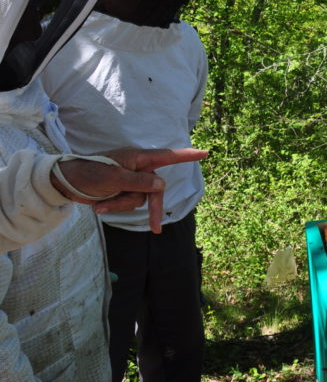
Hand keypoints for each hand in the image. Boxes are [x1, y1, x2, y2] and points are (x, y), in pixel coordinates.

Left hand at [53, 147, 208, 233]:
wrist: (65, 183)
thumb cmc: (89, 174)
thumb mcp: (115, 178)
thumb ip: (141, 182)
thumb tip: (162, 185)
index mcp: (138, 159)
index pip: (168, 156)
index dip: (187, 155)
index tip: (206, 152)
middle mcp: (138, 169)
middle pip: (156, 190)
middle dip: (151, 209)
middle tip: (155, 229)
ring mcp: (130, 181)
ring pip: (140, 199)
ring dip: (122, 205)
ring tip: (103, 203)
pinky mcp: (121, 191)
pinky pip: (127, 203)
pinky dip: (114, 206)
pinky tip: (99, 206)